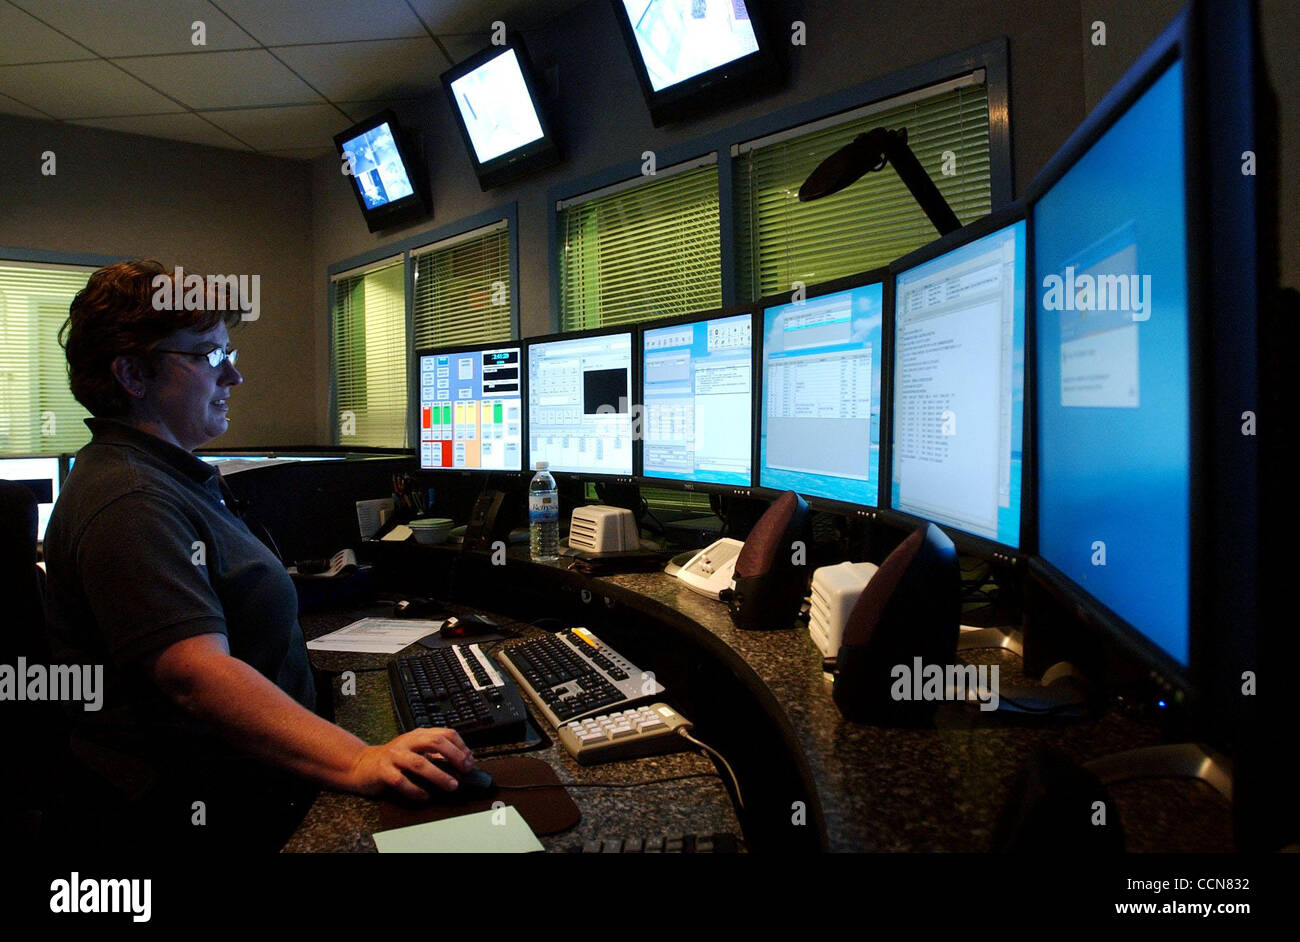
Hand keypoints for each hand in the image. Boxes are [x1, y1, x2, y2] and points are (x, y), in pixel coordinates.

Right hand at [346, 728, 473, 799]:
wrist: (362, 764)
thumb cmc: (394, 759)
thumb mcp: (416, 750)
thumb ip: (436, 753)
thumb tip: (463, 762)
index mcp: (418, 735)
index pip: (445, 733)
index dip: (460, 746)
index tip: (469, 761)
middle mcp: (407, 742)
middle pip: (435, 742)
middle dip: (454, 756)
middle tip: (464, 770)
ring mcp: (394, 755)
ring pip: (419, 763)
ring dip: (438, 775)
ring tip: (451, 785)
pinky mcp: (383, 770)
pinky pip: (400, 781)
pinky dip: (415, 790)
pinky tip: (424, 796)